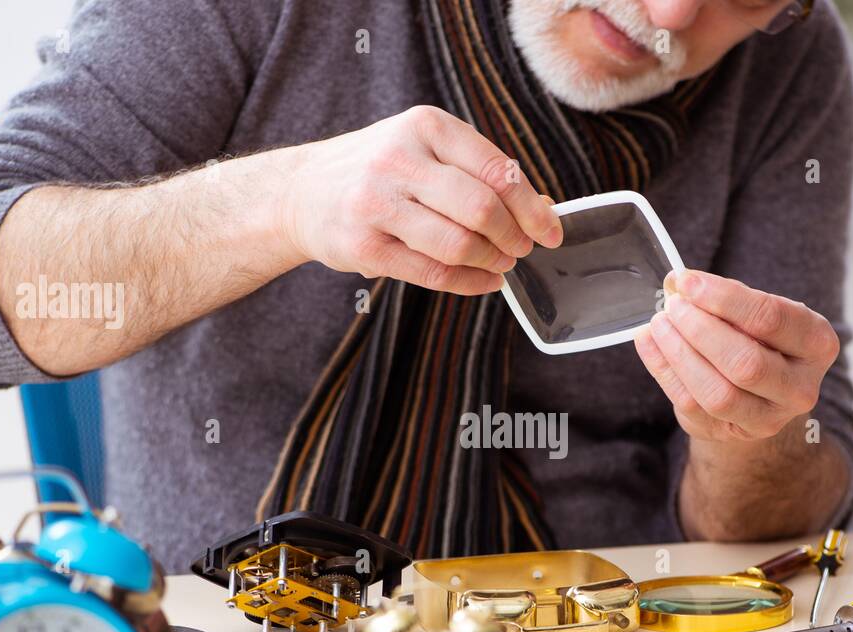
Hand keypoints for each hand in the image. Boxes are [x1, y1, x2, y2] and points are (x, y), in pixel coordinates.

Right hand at [280, 105, 562, 295]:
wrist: (301, 192)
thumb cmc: (380, 172)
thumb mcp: (425, 150)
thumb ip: (479, 172)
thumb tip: (544, 206)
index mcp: (425, 126)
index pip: (496, 170)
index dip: (532, 207)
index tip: (551, 231)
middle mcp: (399, 160)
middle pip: (482, 208)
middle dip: (514, 237)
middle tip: (523, 250)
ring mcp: (377, 204)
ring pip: (459, 244)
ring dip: (492, 261)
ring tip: (502, 264)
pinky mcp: (364, 247)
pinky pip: (434, 273)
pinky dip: (471, 283)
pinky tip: (485, 281)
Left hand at [635, 269, 840, 442]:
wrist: (761, 391)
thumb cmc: (761, 339)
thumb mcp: (757, 313)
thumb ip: (725, 298)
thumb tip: (678, 283)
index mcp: (817, 344)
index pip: (771, 318)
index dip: (724, 298)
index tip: (687, 281)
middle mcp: (800, 387)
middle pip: (745, 362)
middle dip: (700, 329)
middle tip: (672, 306)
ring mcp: (770, 418)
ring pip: (718, 392)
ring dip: (679, 353)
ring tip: (658, 324)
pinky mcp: (734, 433)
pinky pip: (692, 405)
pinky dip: (664, 370)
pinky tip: (649, 344)